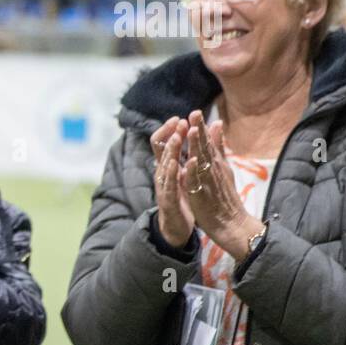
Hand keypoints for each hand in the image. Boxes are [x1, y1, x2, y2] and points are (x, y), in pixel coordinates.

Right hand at [151, 116, 193, 247]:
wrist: (175, 226)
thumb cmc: (180, 199)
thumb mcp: (182, 176)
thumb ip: (182, 157)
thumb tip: (184, 138)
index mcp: (167, 168)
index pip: (162, 144)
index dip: (168, 131)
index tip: (179, 118)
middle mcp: (162, 175)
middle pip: (162, 151)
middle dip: (171, 135)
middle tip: (179, 121)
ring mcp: (163, 187)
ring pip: (164, 166)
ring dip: (171, 150)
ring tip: (178, 137)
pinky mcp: (168, 200)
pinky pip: (170, 185)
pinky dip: (175, 173)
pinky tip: (180, 163)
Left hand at [181, 110, 262, 259]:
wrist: (232, 222)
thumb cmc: (224, 195)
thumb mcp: (223, 167)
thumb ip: (219, 147)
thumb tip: (218, 125)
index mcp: (215, 163)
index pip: (207, 142)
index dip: (202, 127)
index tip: (195, 111)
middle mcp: (212, 170)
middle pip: (206, 147)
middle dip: (200, 130)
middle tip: (195, 113)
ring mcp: (208, 181)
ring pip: (202, 162)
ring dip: (197, 147)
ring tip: (193, 130)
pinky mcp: (202, 194)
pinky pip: (198, 182)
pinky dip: (194, 172)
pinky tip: (191, 162)